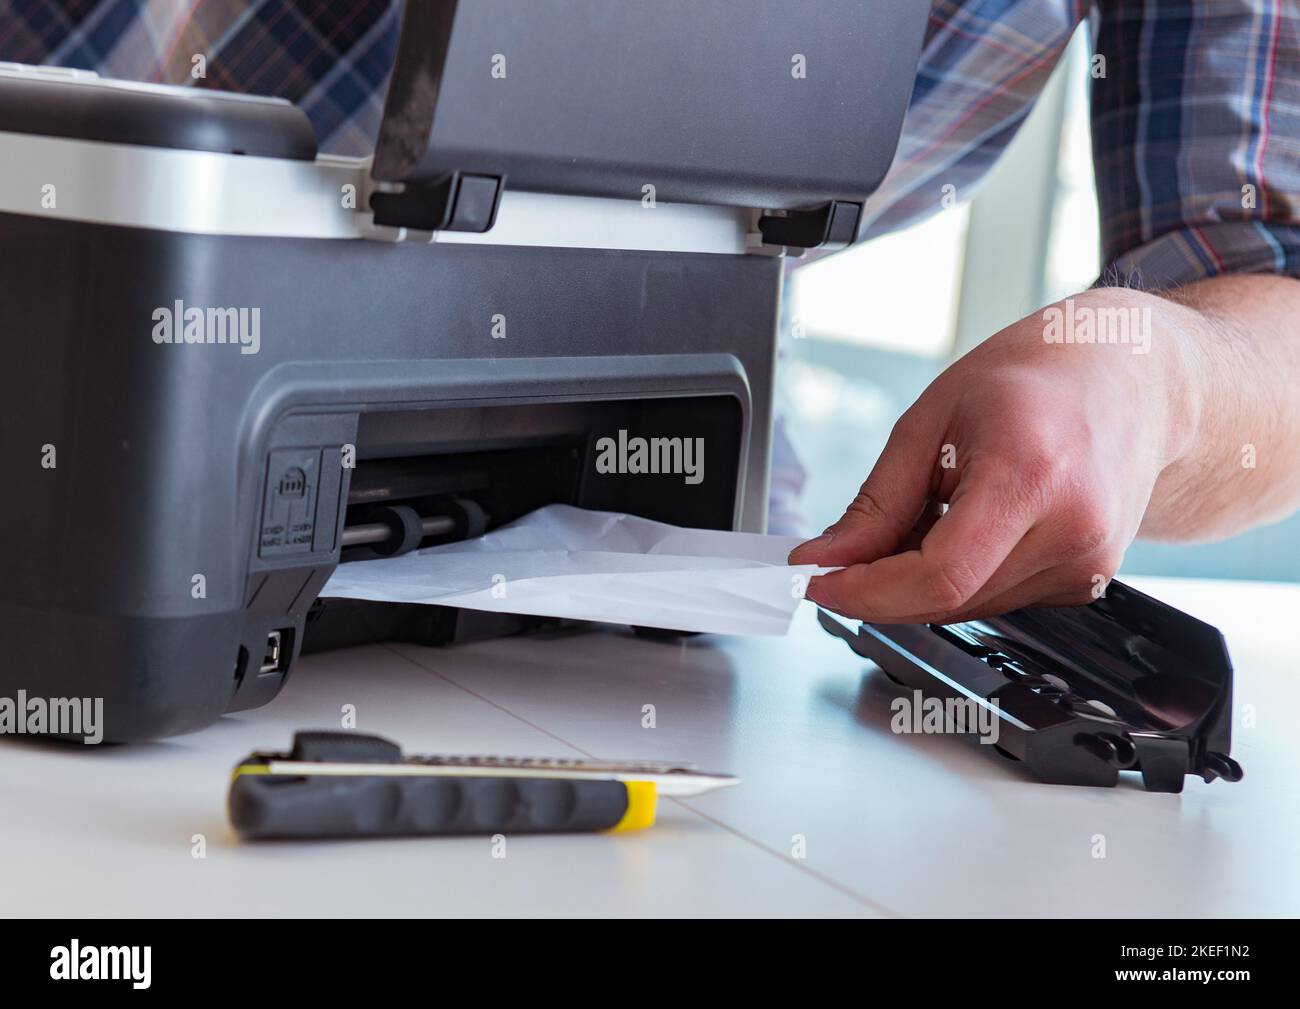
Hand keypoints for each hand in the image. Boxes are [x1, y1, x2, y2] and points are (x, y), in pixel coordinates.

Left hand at [788, 288, 1201, 623]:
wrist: (1136, 378)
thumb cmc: (1038, 377)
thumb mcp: (934, 418)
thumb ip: (878, 502)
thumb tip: (827, 559)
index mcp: (1033, 476)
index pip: (939, 577)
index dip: (866, 591)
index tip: (817, 580)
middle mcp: (1074, 530)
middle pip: (948, 600)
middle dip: (878, 588)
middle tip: (841, 554)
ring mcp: (1091, 563)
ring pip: (968, 606)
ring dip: (918, 582)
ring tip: (919, 514)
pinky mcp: (1090, 581)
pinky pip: (998, 598)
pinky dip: (958, 577)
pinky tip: (960, 526)